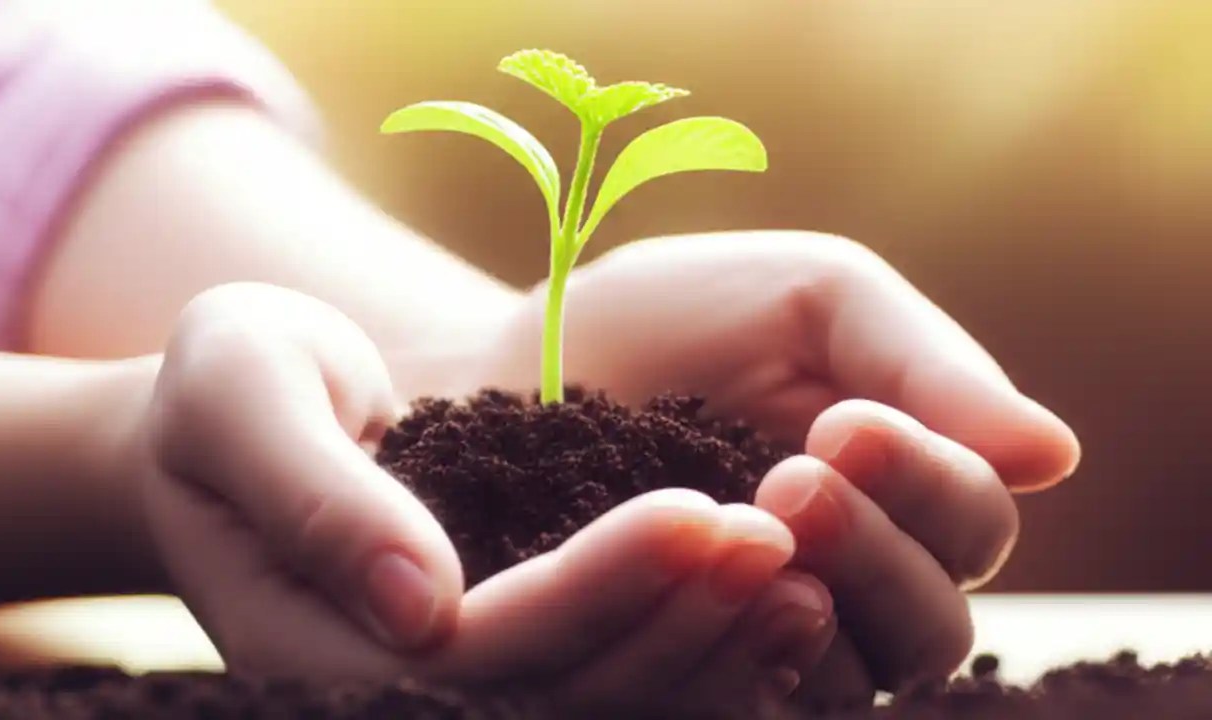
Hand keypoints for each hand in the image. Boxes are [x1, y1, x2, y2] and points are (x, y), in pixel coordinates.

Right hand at [131, 283, 833, 715]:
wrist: (250, 414)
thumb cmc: (230, 388)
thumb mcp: (238, 395)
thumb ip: (313, 496)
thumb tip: (417, 602)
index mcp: (320, 647)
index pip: (477, 652)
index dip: (593, 591)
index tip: (694, 510)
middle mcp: (397, 690)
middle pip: (561, 697)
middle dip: (674, 623)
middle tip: (778, 537)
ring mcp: (461, 678)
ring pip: (604, 704)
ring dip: (709, 649)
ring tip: (801, 569)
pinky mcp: (513, 647)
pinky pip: (619, 675)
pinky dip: (702, 649)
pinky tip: (780, 594)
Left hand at [478, 231, 1080, 703]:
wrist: (518, 362)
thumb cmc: (672, 321)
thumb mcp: (811, 301)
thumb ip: (924, 364)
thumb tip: (1055, 457)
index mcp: (900, 486)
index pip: (971, 520)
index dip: (929, 481)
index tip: (842, 425)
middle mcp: (856, 577)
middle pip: (933, 623)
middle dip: (876, 550)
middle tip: (792, 480)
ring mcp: (775, 633)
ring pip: (858, 675)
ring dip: (822, 612)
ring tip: (754, 535)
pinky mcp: (696, 667)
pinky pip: (757, 700)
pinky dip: (748, 661)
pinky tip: (711, 599)